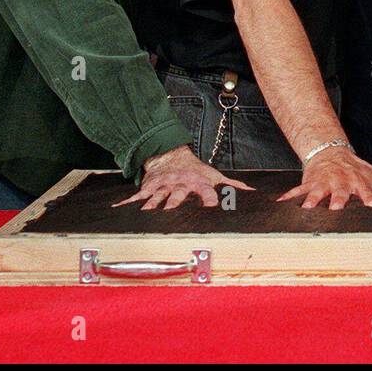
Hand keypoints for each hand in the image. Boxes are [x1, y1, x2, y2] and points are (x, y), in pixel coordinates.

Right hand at [114, 146, 254, 209]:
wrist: (171, 155)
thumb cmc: (196, 170)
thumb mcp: (216, 176)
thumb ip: (233, 185)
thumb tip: (253, 192)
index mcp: (198, 183)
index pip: (205, 192)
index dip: (210, 199)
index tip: (212, 208)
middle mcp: (180, 184)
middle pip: (178, 196)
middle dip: (175, 205)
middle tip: (172, 215)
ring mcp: (164, 186)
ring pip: (157, 197)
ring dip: (152, 206)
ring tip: (146, 214)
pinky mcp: (149, 187)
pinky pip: (138, 196)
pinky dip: (128, 202)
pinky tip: (118, 209)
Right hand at [277, 146, 371, 209]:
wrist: (332, 153)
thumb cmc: (359, 170)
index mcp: (359, 182)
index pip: (366, 190)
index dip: (369, 197)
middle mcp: (341, 183)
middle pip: (341, 192)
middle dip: (338, 199)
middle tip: (336, 209)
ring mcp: (324, 183)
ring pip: (317, 192)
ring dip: (312, 200)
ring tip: (305, 209)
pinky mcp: (309, 183)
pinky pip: (297, 190)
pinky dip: (288, 197)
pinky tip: (279, 205)